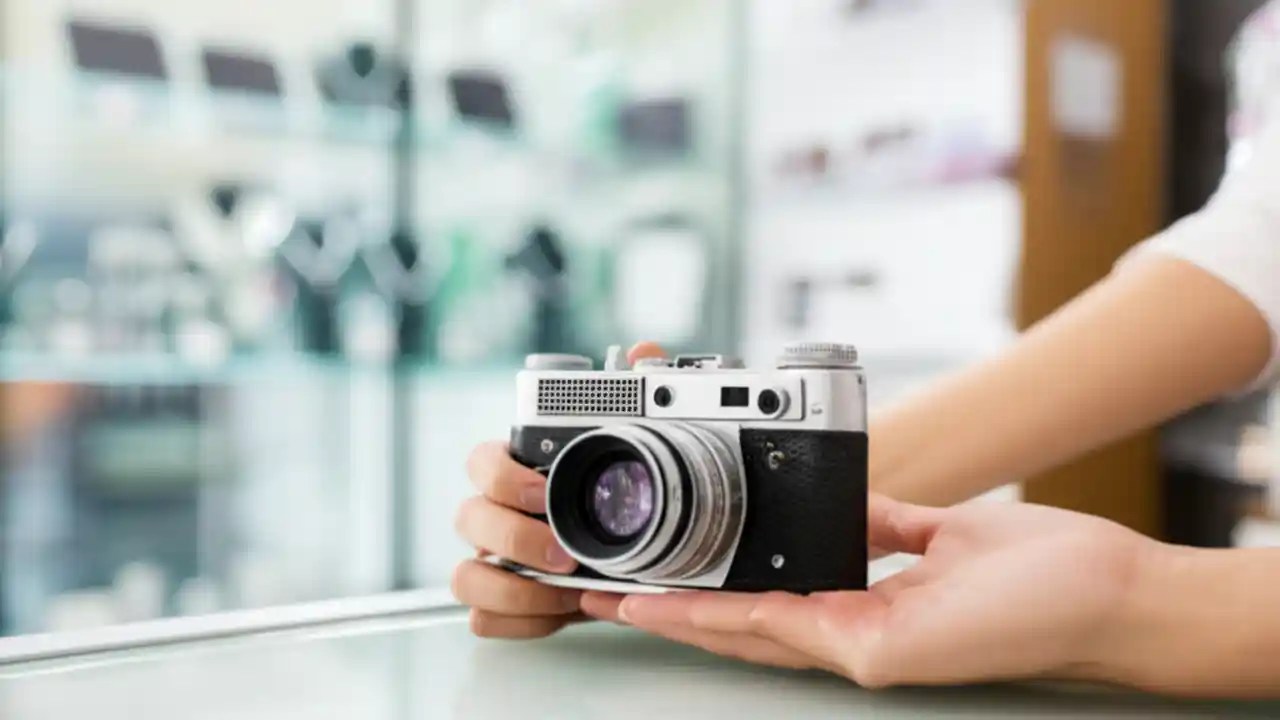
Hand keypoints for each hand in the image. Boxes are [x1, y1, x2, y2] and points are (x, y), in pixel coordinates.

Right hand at [452, 342, 666, 637]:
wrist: (629, 555)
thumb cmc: (616, 491)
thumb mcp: (636, 443)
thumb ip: (640, 393)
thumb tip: (646, 351)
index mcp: (518, 469)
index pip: (481, 462)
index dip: (503, 478)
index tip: (542, 493)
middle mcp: (495, 512)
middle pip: (467, 520)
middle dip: (515, 541)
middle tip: (564, 554)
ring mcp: (493, 559)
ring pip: (464, 577)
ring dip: (513, 589)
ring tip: (565, 593)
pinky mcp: (501, 602)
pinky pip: (482, 618)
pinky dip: (518, 622)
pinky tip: (558, 613)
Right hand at [580, 495, 1161, 687]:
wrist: (1110, 595)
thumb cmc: (1044, 572)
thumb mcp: (943, 536)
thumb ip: (889, 526)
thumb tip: (851, 502)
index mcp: (869, 609)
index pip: (769, 602)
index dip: (709, 592)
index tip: (660, 569)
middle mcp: (854, 636)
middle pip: (740, 626)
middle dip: (670, 611)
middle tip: (604, 594)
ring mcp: (860, 650)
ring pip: (744, 632)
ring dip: (674, 617)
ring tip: (610, 600)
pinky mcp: (874, 650)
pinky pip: (778, 627)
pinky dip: (718, 615)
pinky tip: (671, 604)